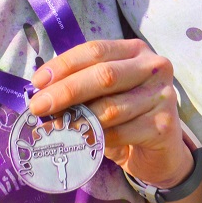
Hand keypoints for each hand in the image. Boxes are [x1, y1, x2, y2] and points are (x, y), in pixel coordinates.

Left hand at [27, 39, 192, 188]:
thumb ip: (81, 87)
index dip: (64, 64)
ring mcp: (163, 95)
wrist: (160, 152)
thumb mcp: (104, 94)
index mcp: (135, 51)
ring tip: (53, 128)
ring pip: (111, 107)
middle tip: (38, 107)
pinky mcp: (164, 125)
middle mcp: (153, 67)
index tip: (37, 82)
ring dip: (77, 120)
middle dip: (66, 91)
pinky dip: (97, 140)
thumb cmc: (126, 116)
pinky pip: (121, 133)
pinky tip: (82, 144)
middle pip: (104, 75)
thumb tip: (41, 92)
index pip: (96, 50)